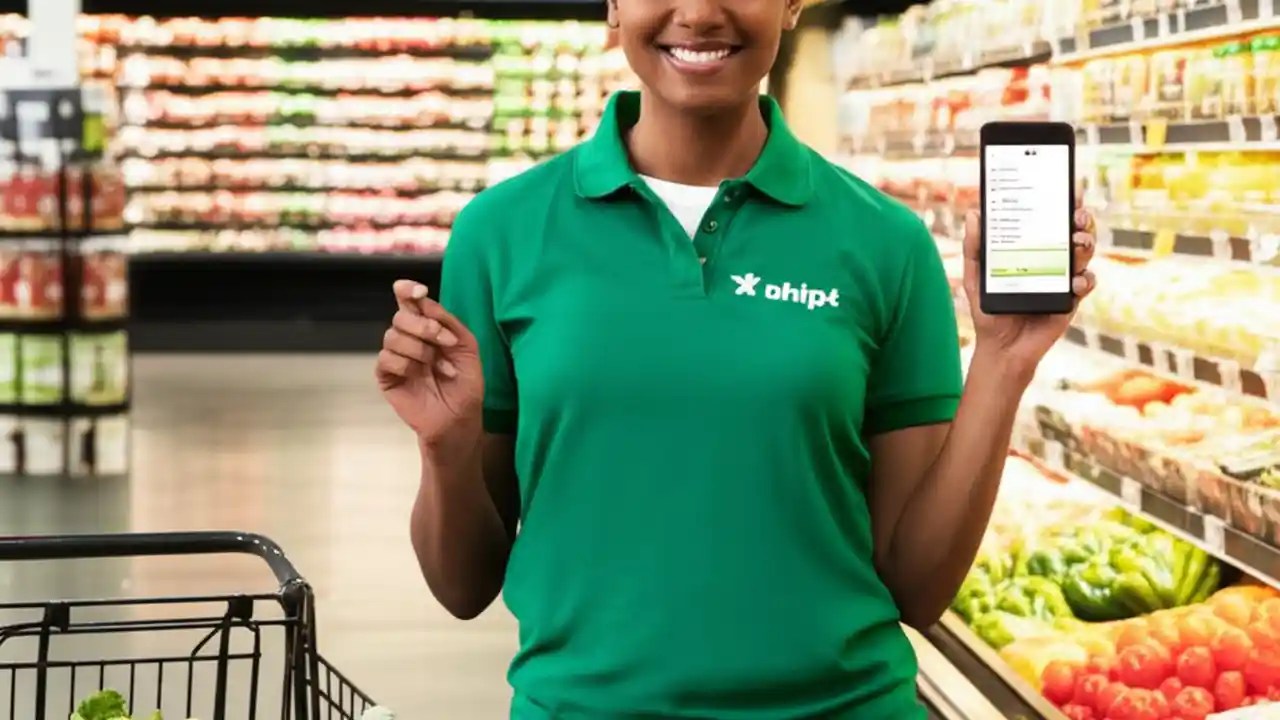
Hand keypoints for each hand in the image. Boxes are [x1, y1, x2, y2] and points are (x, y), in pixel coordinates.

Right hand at [376, 280, 483, 449]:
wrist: (460, 418)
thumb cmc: (465, 384)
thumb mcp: (466, 347)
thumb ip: (448, 321)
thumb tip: (425, 301)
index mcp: (426, 328)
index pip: (408, 301)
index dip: (407, 291)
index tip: (418, 291)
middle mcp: (408, 338)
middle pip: (400, 316)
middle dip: (424, 325)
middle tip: (444, 341)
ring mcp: (395, 357)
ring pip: (392, 336)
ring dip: (421, 350)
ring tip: (439, 367)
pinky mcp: (386, 376)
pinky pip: (386, 359)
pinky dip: (406, 364)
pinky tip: (420, 376)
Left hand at [962, 205, 1097, 369]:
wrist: (1000, 347)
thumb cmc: (988, 309)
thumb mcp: (975, 277)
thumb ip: (974, 248)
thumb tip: (974, 214)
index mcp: (1032, 248)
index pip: (1050, 220)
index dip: (1063, 203)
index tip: (1069, 189)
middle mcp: (1052, 259)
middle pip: (1075, 231)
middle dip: (1082, 219)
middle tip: (1077, 214)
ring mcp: (1064, 278)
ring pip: (1085, 254)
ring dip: (1086, 244)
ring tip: (1077, 242)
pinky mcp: (1070, 299)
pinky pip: (1087, 284)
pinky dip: (1085, 280)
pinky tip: (1075, 281)